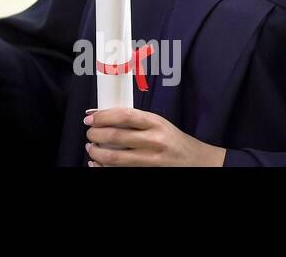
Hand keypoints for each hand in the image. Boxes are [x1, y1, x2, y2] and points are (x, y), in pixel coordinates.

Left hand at [84, 107, 226, 166]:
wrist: (196, 162)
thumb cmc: (172, 140)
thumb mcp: (157, 123)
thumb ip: (132, 119)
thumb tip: (99, 114)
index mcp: (155, 123)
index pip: (124, 116)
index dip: (103, 116)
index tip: (89, 117)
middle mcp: (154, 141)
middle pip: (115, 137)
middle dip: (95, 135)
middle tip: (90, 134)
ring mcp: (151, 161)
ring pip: (115, 158)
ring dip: (96, 153)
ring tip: (91, 148)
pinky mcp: (148, 172)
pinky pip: (119, 171)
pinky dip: (103, 168)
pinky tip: (96, 164)